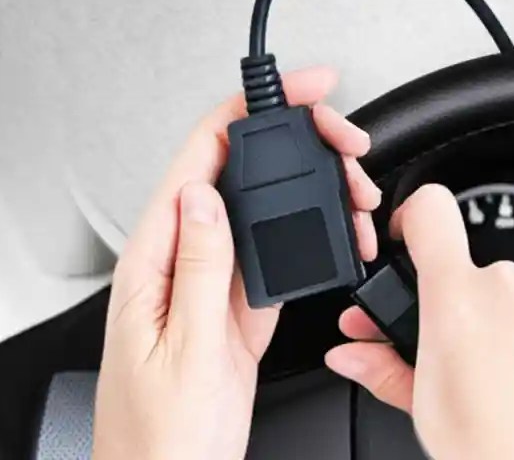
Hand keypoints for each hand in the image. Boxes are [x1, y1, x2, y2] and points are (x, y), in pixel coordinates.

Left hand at [92, 67, 381, 459]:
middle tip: (353, 147)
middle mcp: (181, 261)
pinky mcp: (239, 306)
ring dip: (318, 192)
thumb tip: (206, 190)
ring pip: (268, 208)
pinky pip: (280, 250)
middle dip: (304, 146)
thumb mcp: (187, 348)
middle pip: (242, 172)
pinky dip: (318, 234)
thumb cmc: (163, 436)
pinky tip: (342, 234)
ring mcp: (212, 282)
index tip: (302, 88)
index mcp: (154, 260)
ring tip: (360, 199)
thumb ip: (200, 267)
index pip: (201, 157)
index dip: (250, 109)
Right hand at [325, 185, 513, 459]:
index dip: (409, 217)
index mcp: (461, 296)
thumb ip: (383, 367)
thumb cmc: (496, 447)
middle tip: (419, 345)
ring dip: (480, 326)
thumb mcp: (422, 406)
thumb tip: (354, 354)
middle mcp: (509, 288)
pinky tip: (506, 383)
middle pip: (461, 270)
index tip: (402, 242)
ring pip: (499, 298)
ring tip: (471, 379)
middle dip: (437, 305)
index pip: (431, 209)